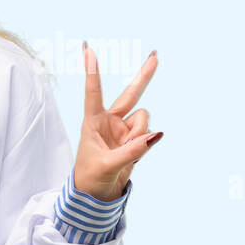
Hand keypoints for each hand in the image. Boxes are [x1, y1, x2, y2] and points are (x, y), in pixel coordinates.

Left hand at [73, 41, 160, 200]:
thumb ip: (131, 152)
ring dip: (141, 135)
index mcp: (93, 122)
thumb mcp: (107, 166)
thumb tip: (156, 135)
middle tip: (156, 54)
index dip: (92, 71)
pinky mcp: (136, 140)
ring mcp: (125, 130)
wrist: (97, 195)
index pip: (93, 93)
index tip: (88, 49)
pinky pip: (149, 135)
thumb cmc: (90, 178)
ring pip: (144, 119)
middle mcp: (110, 121)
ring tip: (128, 151)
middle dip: (144, 75)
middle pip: (131, 94)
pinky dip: (145, 144)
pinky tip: (135, 154)